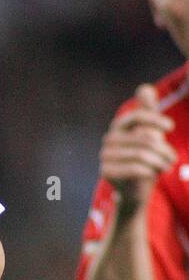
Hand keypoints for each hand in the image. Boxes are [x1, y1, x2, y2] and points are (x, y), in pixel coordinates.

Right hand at [100, 83, 176, 212]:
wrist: (134, 190)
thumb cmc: (145, 159)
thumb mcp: (150, 133)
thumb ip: (149, 112)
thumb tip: (145, 88)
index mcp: (119, 126)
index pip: (138, 115)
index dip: (156, 119)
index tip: (171, 127)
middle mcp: (109, 139)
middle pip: (144, 138)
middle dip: (163, 148)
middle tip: (173, 157)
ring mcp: (105, 155)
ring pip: (141, 154)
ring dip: (159, 161)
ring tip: (167, 166)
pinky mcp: (106, 172)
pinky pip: (134, 168)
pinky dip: (149, 171)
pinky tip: (154, 174)